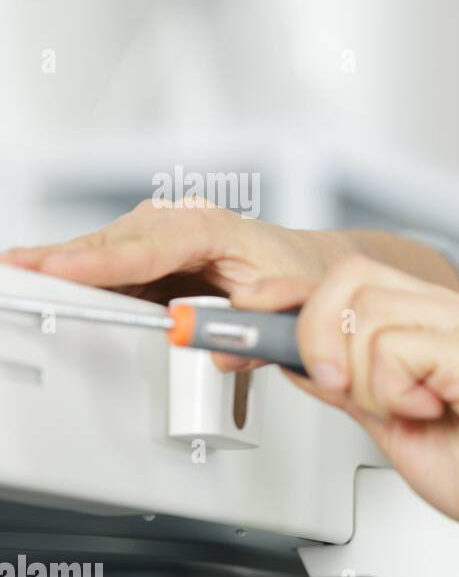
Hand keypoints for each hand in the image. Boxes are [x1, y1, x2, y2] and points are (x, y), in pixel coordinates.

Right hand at [0, 199, 351, 367]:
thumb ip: (256, 332)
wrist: (311, 264)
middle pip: (113, 244)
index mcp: (216, 230)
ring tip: (19, 277)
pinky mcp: (154, 254)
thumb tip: (219, 352)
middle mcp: (183, 224)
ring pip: (105, 252)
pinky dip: (80, 274)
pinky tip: (44, 280)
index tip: (63, 271)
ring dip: (63, 266)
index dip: (102, 261)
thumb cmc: (301, 275)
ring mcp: (165, 235)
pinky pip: (111, 264)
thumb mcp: (291, 307)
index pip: (149, 245)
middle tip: (18, 272)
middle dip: (64, 260)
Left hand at [233, 255, 458, 545]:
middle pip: (344, 278)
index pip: (341, 284)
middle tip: (336, 388)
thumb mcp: (394, 427)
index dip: (281, 302)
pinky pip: (395, 344)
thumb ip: (352, 389)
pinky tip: (426, 410)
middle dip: (314, 336)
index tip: (230, 330)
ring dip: (360, 374)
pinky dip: (393, 387)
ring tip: (400, 409)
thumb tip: (298, 364)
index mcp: (428, 326)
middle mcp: (446, 313)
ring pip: (362, 311)